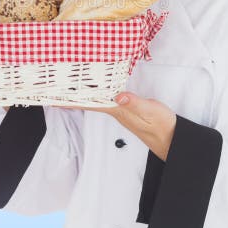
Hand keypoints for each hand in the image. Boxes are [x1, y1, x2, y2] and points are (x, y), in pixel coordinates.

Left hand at [56, 92, 176, 161]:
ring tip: (68, 89)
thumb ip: (135, 103)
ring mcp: (122, 111)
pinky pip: (106, 100)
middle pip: (88, 103)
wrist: (174, 139)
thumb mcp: (150, 111)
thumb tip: (118, 96)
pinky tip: (95, 91)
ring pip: (96, 101)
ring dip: (82, 95)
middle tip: (53, 90)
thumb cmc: (162, 124)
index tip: (53, 98)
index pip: (89, 104)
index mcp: (118, 110)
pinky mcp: (128, 109)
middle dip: (71, 97)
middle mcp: (116, 111)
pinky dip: (97, 94)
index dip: (72, 101)